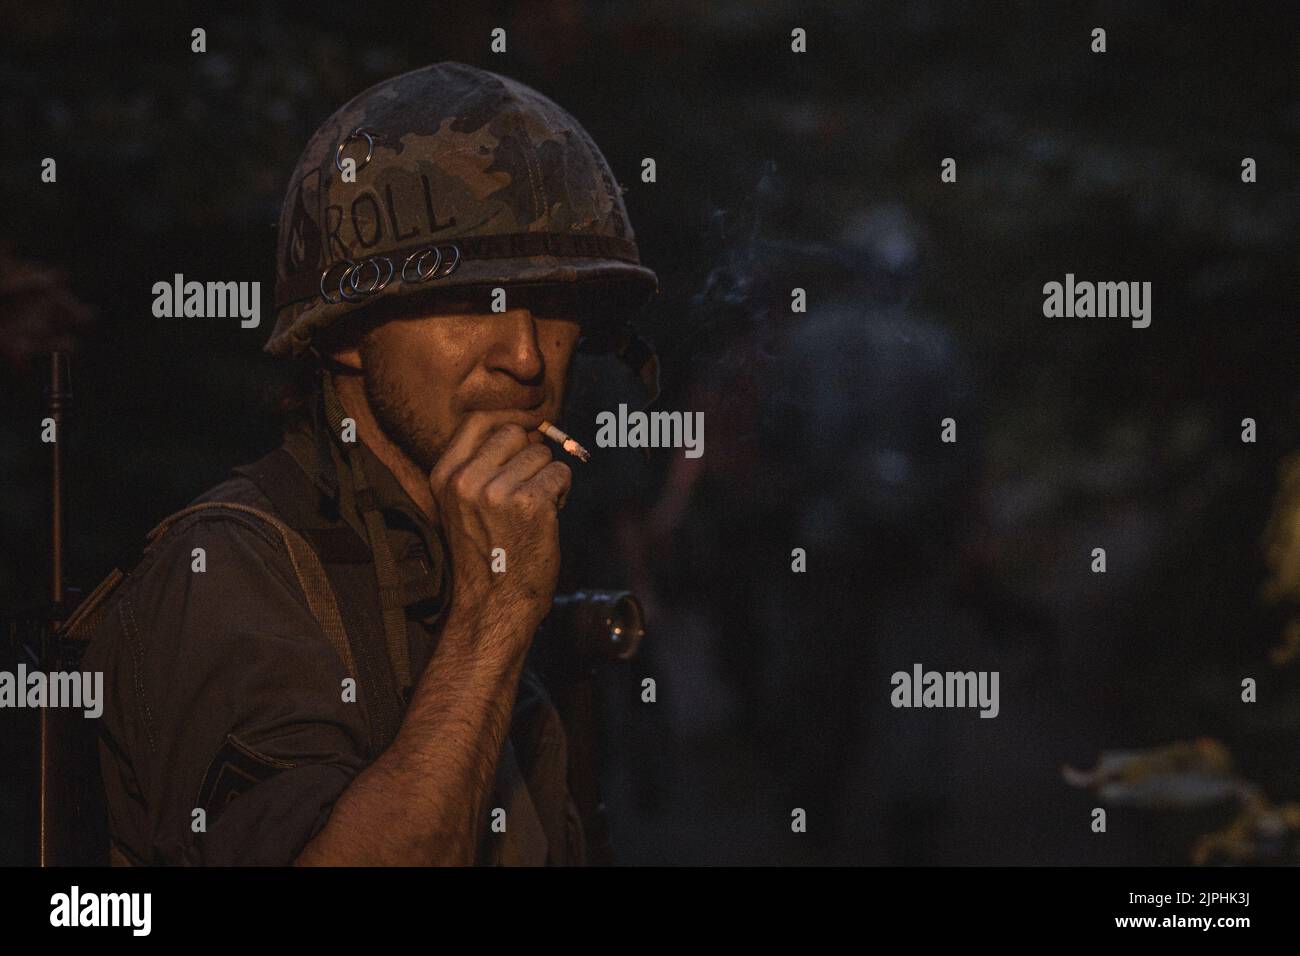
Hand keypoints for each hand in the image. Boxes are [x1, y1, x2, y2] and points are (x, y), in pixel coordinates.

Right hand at [428, 410, 571, 656]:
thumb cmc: (486, 554)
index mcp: (445, 476)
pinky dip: (562, 491)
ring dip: (548, 477)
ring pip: (542, 454)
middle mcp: (467, 479)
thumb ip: (481, 466)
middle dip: (530, 455)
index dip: (511, 420)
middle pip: (515, 433)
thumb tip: (525, 428)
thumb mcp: (462, 505)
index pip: (479, 419)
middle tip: (528, 487)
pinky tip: (549, 515)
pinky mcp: (531, 503)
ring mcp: (498, 490)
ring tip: (535, 508)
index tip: (529, 428)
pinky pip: (561, 473)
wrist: (494, 603)